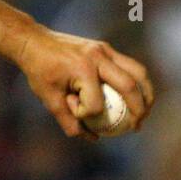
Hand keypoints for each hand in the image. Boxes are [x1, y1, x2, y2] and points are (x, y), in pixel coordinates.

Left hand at [12, 26, 154, 140]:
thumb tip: (93, 138)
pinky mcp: (106, 48)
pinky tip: (135, 96)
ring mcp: (104, 50)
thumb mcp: (48, 98)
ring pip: (138, 72)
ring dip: (146, 93)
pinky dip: (137, 81)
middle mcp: (97, 58)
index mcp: (82, 70)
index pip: (95, 103)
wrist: (33, 41)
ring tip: (144, 112)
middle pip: (129, 86)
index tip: (75, 112)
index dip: (88, 114)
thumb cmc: (39, 71)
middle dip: (139, 109)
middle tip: (138, 125)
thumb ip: (68, 120)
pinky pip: (129, 65)